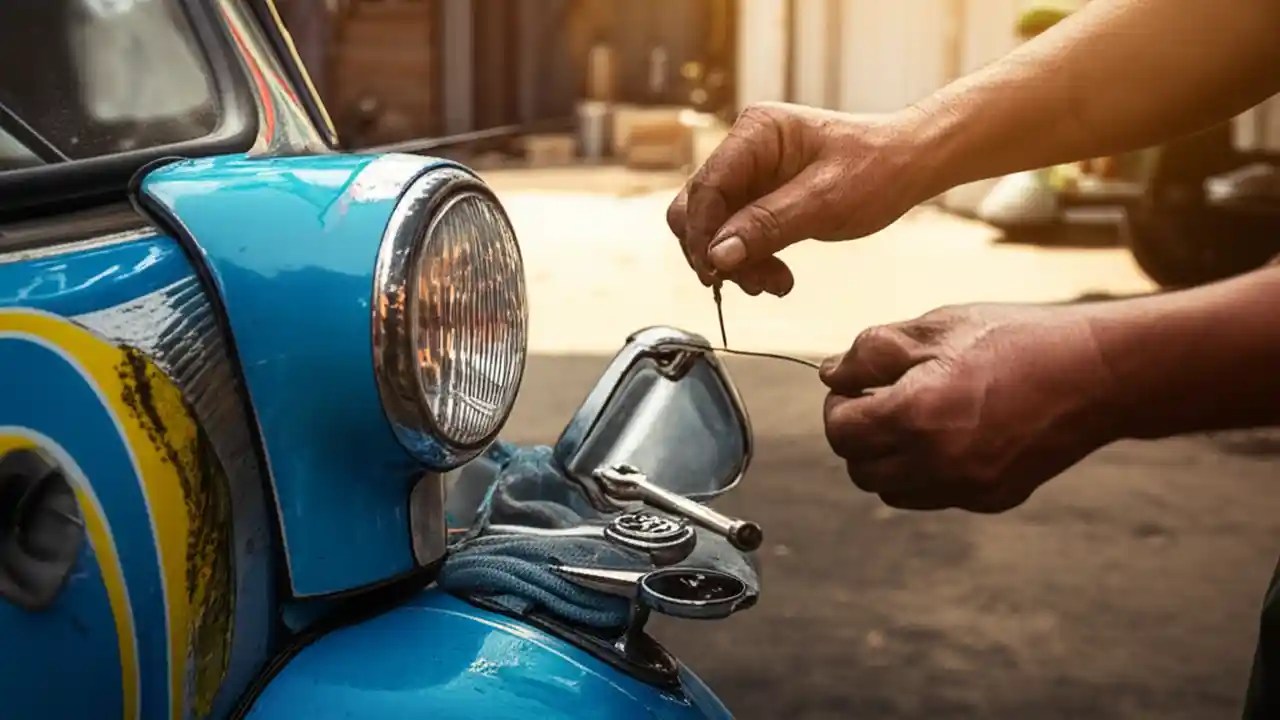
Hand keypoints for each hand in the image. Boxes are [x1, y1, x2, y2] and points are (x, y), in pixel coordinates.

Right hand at [667, 102, 929, 295]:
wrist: (907, 166)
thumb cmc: (877, 168)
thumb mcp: (825, 201)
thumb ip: (767, 226)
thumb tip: (717, 255)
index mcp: (755, 133)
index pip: (706, 187)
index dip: (704, 235)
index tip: (716, 273)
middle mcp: (744, 150)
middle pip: (699, 210)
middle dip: (718, 253)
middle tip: (752, 283)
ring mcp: (749, 176)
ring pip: (714, 229)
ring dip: (737, 264)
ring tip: (775, 283)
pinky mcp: (759, 200)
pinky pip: (736, 237)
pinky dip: (750, 262)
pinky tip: (778, 276)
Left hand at [820, 303, 1119, 512]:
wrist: (1096, 372)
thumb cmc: (1016, 339)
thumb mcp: (936, 327)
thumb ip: (872, 352)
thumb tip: (831, 374)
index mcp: (914, 415)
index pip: (840, 431)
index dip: (837, 406)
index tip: (852, 387)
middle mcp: (935, 462)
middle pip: (859, 468)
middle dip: (857, 436)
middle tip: (876, 401)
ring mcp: (965, 487)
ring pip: (891, 491)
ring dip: (886, 460)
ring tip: (911, 419)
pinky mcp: (992, 498)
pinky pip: (934, 496)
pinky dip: (924, 472)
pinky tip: (949, 435)